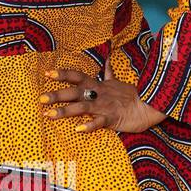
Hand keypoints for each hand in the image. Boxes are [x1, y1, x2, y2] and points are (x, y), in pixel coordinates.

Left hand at [39, 59, 166, 133]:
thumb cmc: (131, 95)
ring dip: (65, 111)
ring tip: (49, 115)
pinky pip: (99, 123)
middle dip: (58, 95)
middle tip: (41, 99)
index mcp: (98, 85)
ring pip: (82, 107)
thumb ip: (109, 72)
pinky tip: (78, 129)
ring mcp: (104, 106)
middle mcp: (98, 94)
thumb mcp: (118, 81)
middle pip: (75, 92)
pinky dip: (89, 126)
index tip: (47, 74)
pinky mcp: (112, 119)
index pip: (77, 76)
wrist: (149, 105)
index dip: (63, 74)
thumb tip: (107, 60)